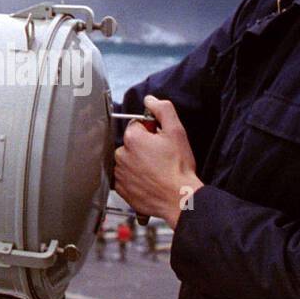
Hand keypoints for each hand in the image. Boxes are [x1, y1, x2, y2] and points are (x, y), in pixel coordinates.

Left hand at [113, 95, 203, 229]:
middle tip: (160, 158)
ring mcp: (120, 173)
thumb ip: (162, 110)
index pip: (136, 126)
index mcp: (132, 138)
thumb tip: (150, 100)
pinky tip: (149, 181)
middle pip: (130, 144)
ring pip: (127, 161)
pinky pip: (125, 178)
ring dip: (138, 163)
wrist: (179, 199)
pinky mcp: (121, 189)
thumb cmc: (178, 168)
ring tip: (156, 171)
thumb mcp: (176, 131)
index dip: (151, 132)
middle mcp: (121, 155)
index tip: (160, 142)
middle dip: (143, 148)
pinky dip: (134, 178)